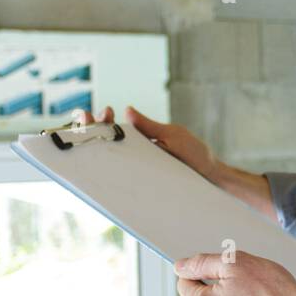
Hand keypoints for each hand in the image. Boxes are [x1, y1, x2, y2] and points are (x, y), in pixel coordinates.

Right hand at [71, 104, 225, 186]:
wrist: (210, 178)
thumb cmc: (194, 154)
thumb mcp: (172, 136)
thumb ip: (149, 126)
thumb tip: (127, 111)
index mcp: (141, 137)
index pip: (115, 127)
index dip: (103, 120)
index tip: (104, 112)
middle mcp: (135, 152)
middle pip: (104, 141)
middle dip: (90, 129)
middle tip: (85, 119)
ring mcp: (137, 168)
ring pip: (108, 160)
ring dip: (93, 149)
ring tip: (85, 134)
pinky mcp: (141, 184)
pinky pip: (120, 180)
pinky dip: (106, 175)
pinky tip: (95, 169)